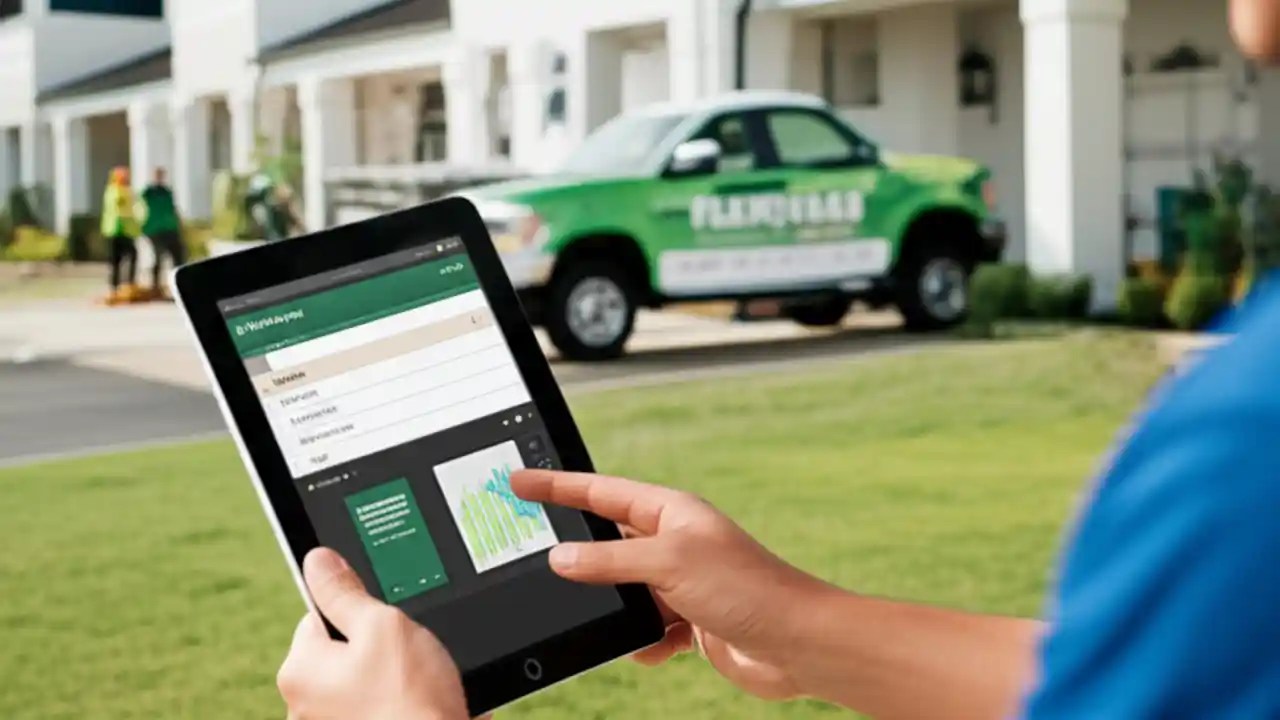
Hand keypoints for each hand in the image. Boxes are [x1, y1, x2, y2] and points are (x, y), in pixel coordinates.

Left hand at [277, 548, 470, 719]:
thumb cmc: (410, 697)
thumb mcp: (383, 625)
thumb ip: (345, 591)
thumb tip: (318, 560)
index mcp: (299, 669)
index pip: (320, 616)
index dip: (360, 613)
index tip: (387, 625)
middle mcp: (301, 705)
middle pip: (341, 652)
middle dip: (376, 649)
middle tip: (409, 656)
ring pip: (361, 683)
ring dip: (389, 679)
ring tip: (418, 686)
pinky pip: (373, 710)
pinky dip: (395, 705)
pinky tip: (419, 706)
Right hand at [512, 469, 832, 700]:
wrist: (798, 643)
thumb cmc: (747, 588)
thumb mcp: (667, 564)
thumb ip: (609, 560)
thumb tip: (560, 558)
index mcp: (669, 512)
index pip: (600, 492)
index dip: (557, 486)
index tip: (518, 480)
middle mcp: (674, 542)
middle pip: (608, 541)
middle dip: (578, 554)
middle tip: (531, 551)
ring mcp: (681, 582)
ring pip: (626, 589)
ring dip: (615, 606)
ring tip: (595, 614)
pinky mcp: (691, 620)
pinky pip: (649, 628)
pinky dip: (644, 640)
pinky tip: (650, 647)